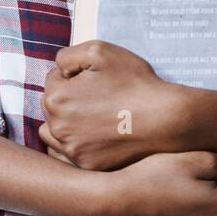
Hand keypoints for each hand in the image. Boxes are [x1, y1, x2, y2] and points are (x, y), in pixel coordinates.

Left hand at [38, 39, 183, 169]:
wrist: (164, 118)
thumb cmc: (133, 82)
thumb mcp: (99, 51)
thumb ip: (66, 56)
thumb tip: (58, 70)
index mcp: (56, 98)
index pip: (53, 80)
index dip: (74, 76)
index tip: (96, 80)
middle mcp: (57, 127)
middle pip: (52, 106)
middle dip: (68, 98)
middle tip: (98, 97)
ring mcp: (71, 149)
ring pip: (56, 131)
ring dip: (67, 122)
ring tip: (93, 117)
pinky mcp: (86, 165)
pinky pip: (68, 154)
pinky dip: (77, 143)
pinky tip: (95, 135)